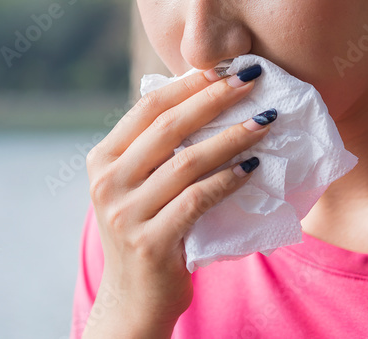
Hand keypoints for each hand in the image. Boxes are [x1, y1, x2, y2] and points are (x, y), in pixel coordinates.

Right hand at [84, 64, 273, 327]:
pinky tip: (253, 169)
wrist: (134, 300)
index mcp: (102, 159)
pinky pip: (198, 200)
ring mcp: (125, 214)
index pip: (148, 108)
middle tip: (253, 78)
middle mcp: (107, 182)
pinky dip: (228, 181)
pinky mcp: (150, 242)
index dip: (188, 84)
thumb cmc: (148, 232)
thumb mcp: (138, 187)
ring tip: (265, 120)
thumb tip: (205, 96)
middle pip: (168, 127)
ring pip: (187, 162)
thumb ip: (156, 150)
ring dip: (232, 137)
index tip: (226, 66)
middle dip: (215, 98)